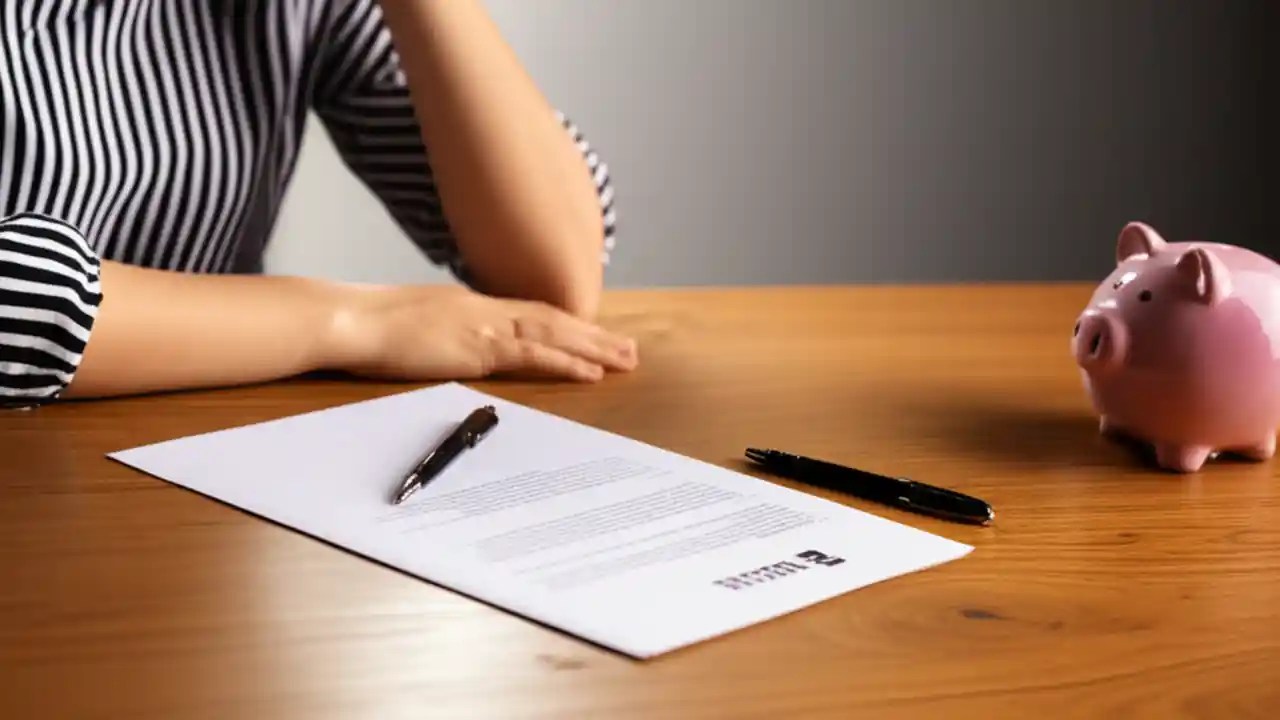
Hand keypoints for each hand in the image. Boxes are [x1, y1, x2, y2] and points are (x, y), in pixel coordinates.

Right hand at [330, 285, 637, 382]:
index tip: (592, 333)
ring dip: (594, 347)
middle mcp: (484, 309)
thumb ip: (439, 332)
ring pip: (554, 333)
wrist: (350, 319)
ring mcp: (484, 325)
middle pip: (552, 319)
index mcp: (469, 304)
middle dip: (593, 334)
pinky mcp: (478, 346)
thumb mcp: (412, 324)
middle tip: (628, 349)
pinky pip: (534, 355)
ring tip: (626, 359)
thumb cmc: (368, 327)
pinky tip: (592, 372)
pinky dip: (566, 362)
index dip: (565, 324)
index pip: (529, 312)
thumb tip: (448, 344)